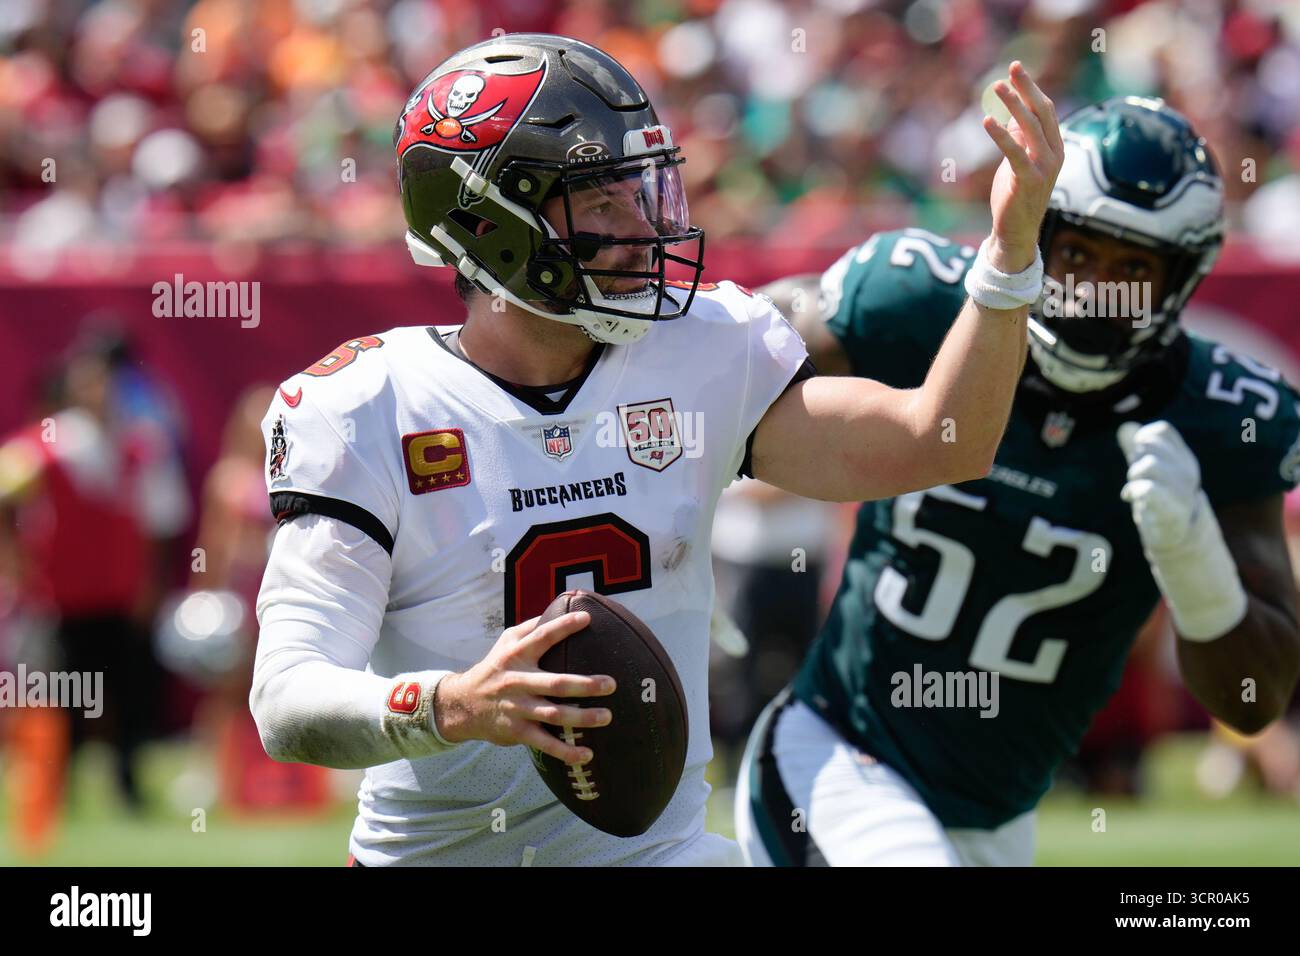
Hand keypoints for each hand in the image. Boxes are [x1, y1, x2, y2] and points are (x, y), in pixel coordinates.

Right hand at [433, 611, 615, 763]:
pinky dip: (566, 751)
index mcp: (516, 655)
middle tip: (611, 684)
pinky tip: (587, 755)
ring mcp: (517, 708)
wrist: (463, 704)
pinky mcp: (517, 731)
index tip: (587, 619)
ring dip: (581, 718)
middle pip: (554, 683)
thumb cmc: (494, 668)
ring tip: (607, 717)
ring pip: (553, 715)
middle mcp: (517, 681)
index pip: (542, 637)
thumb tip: (562, 605)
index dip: (563, 627)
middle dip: (584, 684)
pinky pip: (545, 743)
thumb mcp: (505, 643)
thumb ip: (531, 627)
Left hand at [982, 62, 1063, 271]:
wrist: (1016, 232)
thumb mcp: (1019, 161)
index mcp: (1055, 147)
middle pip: (1041, 112)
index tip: (1017, 68)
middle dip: (1026, 88)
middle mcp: (1055, 154)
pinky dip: (1001, 136)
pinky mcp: (1028, 180)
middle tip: (1012, 68)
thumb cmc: (1016, 196)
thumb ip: (1020, 139)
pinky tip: (987, 122)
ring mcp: (1044, 167)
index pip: (1045, 110)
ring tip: (996, 87)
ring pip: (1030, 128)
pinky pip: (1015, 153)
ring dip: (1013, 104)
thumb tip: (1013, 115)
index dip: (1031, 88)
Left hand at [1117, 420, 1202, 551]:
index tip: (1139, 457)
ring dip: (1133, 475)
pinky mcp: (1169, 510)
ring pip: (1149, 465)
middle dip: (1135, 458)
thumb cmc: (1162, 500)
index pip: (1162, 431)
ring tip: (1133, 488)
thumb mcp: (1152, 472)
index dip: (1143, 439)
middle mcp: (1186, 471)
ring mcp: (1180, 491)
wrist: (1177, 537)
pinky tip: (1129, 496)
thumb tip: (1125, 428)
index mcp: (1183, 458)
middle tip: (1136, 476)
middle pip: (1150, 446)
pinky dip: (1134, 490)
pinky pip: (1149, 490)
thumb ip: (1139, 450)